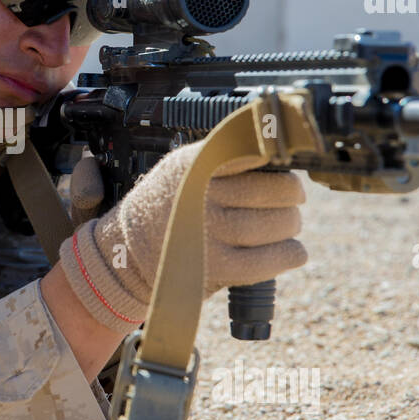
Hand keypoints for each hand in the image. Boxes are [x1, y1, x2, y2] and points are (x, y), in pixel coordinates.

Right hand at [58, 141, 306, 330]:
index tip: (286, 161)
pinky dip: (289, 254)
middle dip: (291, 194)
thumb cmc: (165, 207)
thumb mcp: (183, 169)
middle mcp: (200, 194)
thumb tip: (279, 154)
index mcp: (195, 164)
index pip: (252, 151)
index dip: (278, 157)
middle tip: (292, 197)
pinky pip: (268, 260)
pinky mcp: (216, 268)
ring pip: (275, 224)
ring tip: (289, 224)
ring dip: (291, 224)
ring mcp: (208, 233)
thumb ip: (222, 157)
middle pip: (272, 190)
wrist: (126, 253)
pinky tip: (293, 251)